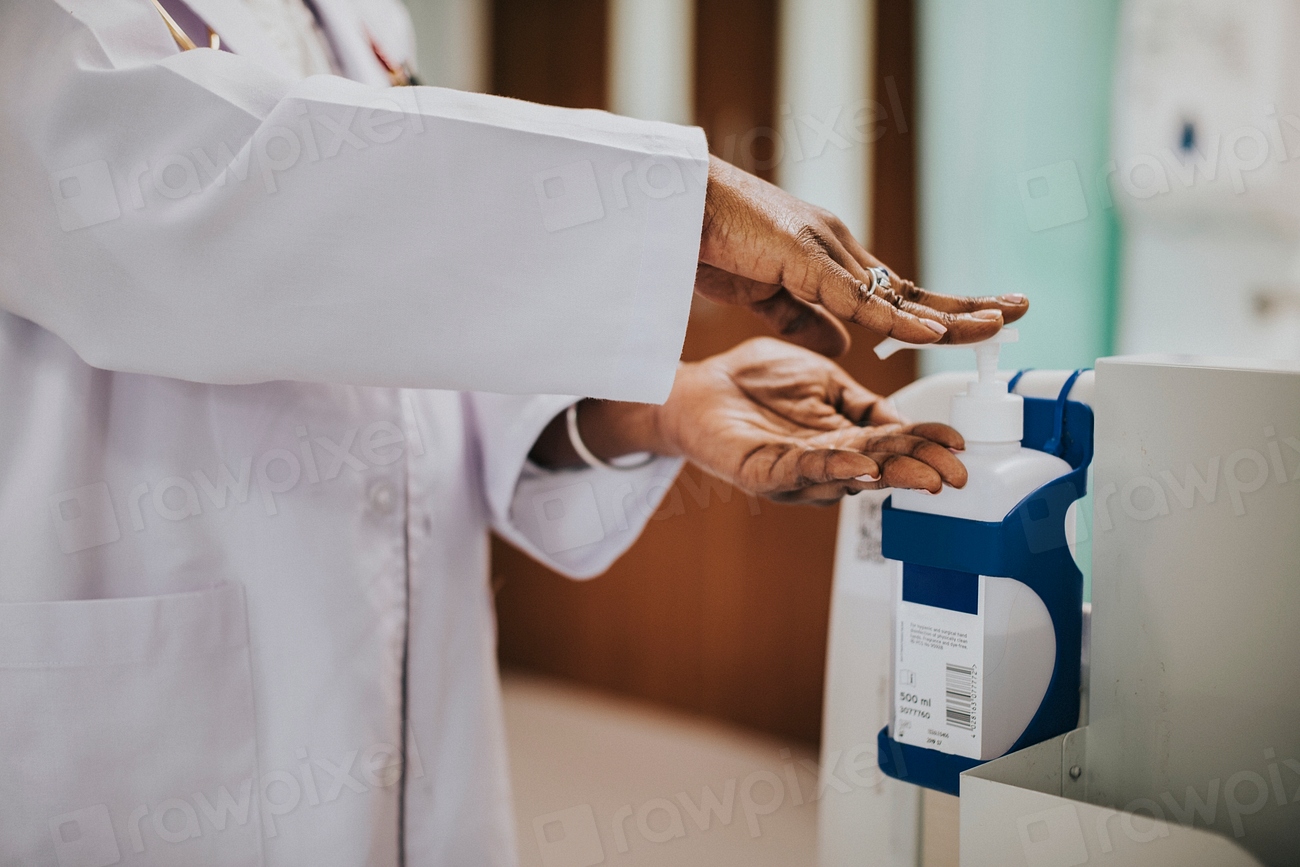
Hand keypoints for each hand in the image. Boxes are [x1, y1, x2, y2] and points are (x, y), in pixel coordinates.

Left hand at [654, 338, 967, 502]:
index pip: (893, 442)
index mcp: (843, 437)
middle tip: (953, 473)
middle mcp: (824, 461)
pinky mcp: (761, 472)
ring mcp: (794, 471)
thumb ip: (863, 402)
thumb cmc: (755, 382)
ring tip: (922, 474)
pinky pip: (800, 471)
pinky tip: (861, 467)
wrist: (695, 386)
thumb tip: (906, 419)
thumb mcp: (824, 382)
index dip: (926, 444)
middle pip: (880, 467)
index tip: (960, 445)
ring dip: (887, 475)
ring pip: (847, 476)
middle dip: (919, 469)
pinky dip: (833, 468)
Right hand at [697, 156, 1027, 354]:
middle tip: (1020, 309)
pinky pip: (857, 297)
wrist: (672, 206)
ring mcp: (824, 252)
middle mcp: (837, 250)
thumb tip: (844, 345)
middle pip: (912, 287)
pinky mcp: (802, 259)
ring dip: (951, 311)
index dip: (935, 310)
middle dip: (966, 303)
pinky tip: (932, 331)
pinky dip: (897, 317)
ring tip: (1000, 321)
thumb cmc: (711, 240)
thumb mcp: (765, 294)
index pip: (893, 292)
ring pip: (898, 291)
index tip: (974, 322)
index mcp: (828, 260)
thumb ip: (806, 319)